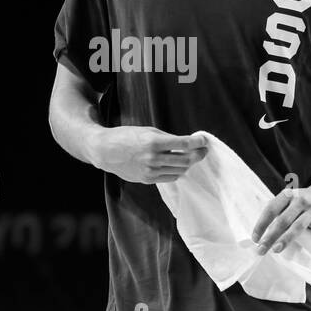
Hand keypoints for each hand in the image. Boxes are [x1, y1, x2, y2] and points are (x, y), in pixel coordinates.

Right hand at [90, 127, 207, 184]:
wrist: (105, 151)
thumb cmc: (126, 136)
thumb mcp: (148, 131)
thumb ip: (167, 138)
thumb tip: (186, 144)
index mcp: (154, 142)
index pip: (184, 144)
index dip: (198, 142)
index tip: (204, 140)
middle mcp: (153, 158)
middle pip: (185, 160)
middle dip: (198, 154)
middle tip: (203, 150)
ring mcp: (150, 171)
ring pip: (179, 170)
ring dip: (188, 164)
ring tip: (191, 157)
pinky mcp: (147, 179)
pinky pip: (170, 177)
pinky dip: (177, 171)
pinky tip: (178, 165)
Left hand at [251, 183, 310, 255]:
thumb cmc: (304, 201)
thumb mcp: (290, 200)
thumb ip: (279, 212)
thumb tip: (263, 234)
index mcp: (287, 195)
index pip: (271, 210)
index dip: (261, 224)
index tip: (255, 238)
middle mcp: (300, 200)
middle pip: (282, 220)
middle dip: (271, 236)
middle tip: (261, 249)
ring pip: (298, 225)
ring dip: (286, 238)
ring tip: (276, 249)